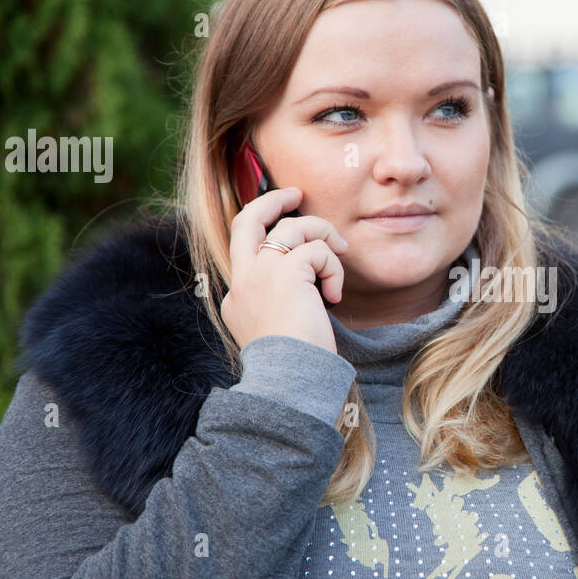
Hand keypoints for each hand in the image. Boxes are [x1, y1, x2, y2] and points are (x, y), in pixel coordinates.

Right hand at [221, 188, 347, 354]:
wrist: (288, 383)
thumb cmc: (294, 365)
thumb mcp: (281, 330)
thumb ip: (284, 304)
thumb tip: (312, 288)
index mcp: (237, 298)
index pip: (248, 252)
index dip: (272, 240)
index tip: (298, 239)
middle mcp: (242, 281)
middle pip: (246, 220)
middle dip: (272, 200)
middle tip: (297, 195)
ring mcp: (259, 274)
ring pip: (291, 227)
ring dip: (323, 235)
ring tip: (340, 254)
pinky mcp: (285, 272)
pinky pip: (316, 249)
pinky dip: (333, 266)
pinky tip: (334, 295)